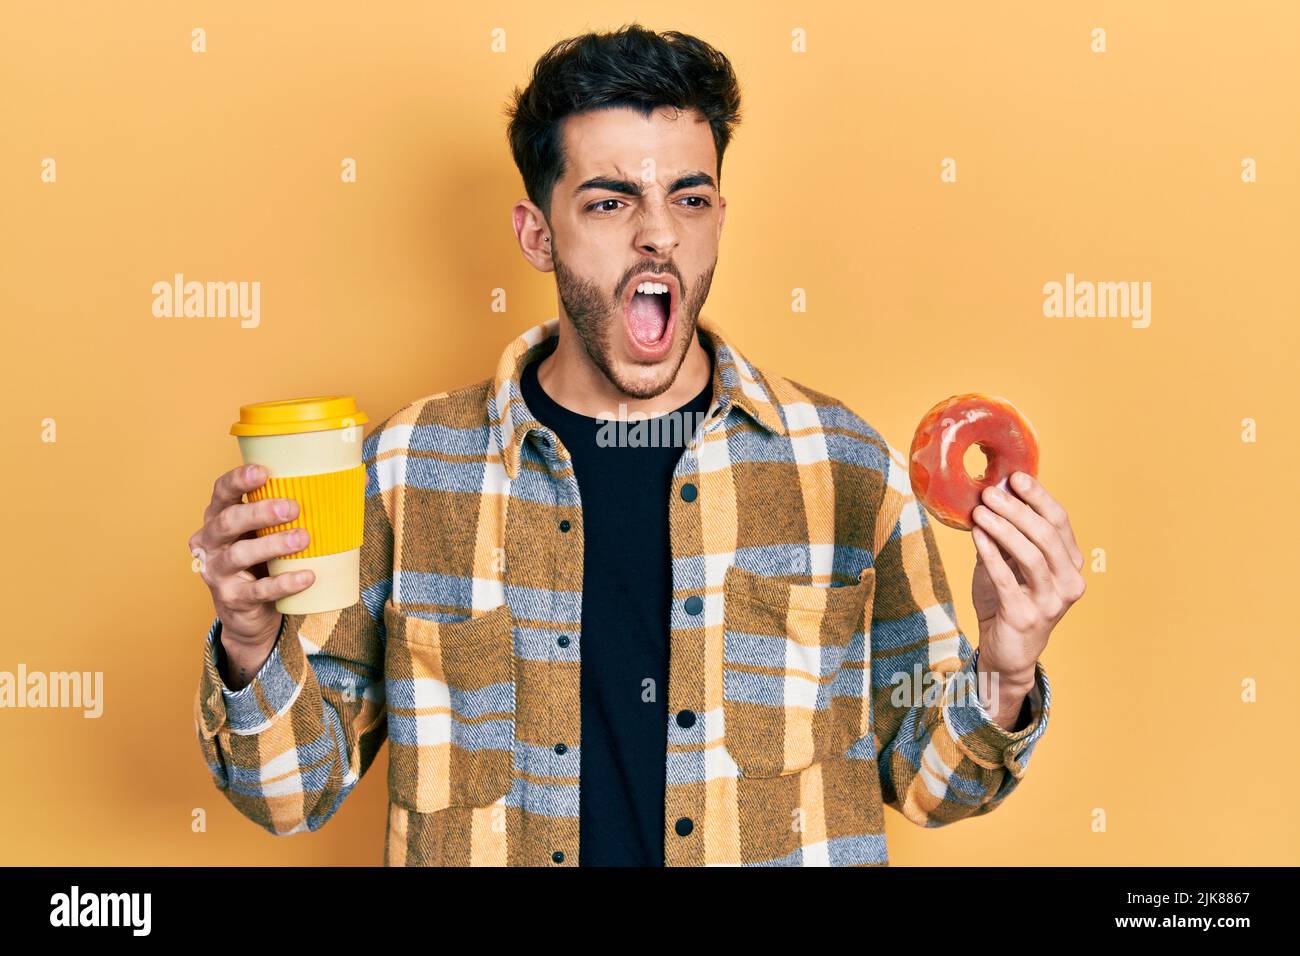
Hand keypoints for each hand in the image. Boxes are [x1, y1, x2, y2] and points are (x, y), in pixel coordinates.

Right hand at [188, 464, 315, 649]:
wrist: (249, 614)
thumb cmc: (264, 560)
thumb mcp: (274, 531)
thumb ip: (304, 505)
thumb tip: (359, 478)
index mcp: (219, 516)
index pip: (221, 491)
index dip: (238, 480)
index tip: (263, 472)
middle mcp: (210, 541)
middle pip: (228, 521)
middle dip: (260, 512)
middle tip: (292, 508)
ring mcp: (217, 571)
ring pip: (240, 554)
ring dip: (273, 544)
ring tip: (303, 538)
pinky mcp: (232, 598)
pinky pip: (259, 590)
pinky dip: (284, 583)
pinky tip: (307, 577)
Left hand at [969, 471, 1085, 684]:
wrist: (1006, 651)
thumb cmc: (1009, 601)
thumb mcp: (1011, 564)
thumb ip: (1009, 535)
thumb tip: (994, 494)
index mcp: (1071, 564)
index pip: (1060, 522)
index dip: (1038, 497)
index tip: (1015, 477)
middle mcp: (1069, 582)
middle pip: (1046, 535)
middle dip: (1017, 509)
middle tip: (989, 492)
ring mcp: (1051, 602)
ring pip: (1031, 555)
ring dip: (1003, 528)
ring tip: (979, 511)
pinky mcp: (1026, 617)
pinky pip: (1007, 579)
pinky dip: (991, 554)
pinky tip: (977, 536)